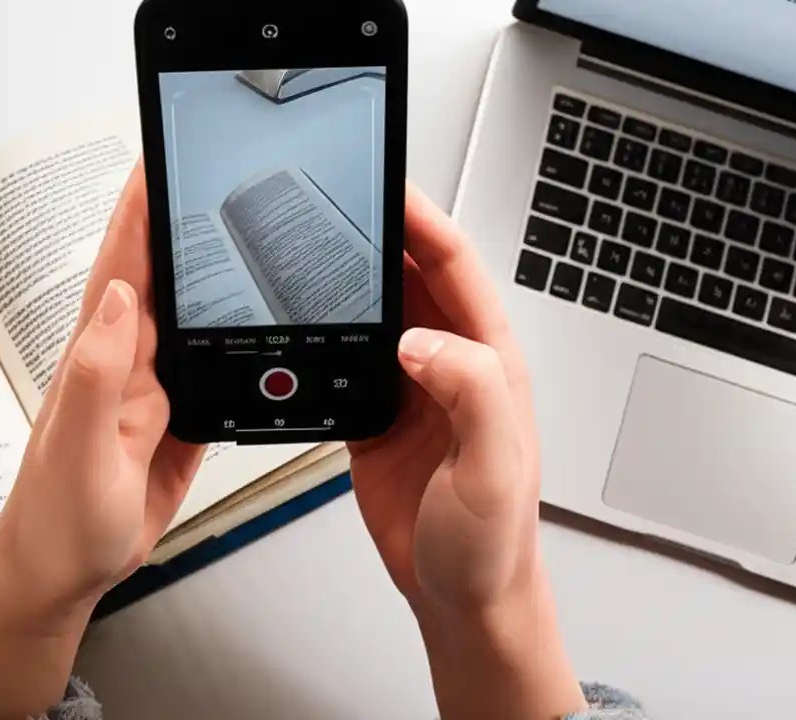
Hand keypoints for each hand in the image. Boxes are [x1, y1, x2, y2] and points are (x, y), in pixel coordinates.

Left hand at [0, 162, 205, 718]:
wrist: (64, 575)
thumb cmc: (56, 520)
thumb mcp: (76, 447)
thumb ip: (96, 373)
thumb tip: (119, 298)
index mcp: (103, 356)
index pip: (126, 264)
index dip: (142, 207)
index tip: (161, 156)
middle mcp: (128, 361)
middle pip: (164, 274)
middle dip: (183, 216)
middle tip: (212, 167)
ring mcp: (154, 389)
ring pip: (192, 313)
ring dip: (213, 267)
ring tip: (242, 220)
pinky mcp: (178, 419)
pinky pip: (213, 366)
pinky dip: (233, 333)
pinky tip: (252, 315)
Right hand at [349, 185, 583, 718]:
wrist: (461, 597)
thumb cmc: (493, 543)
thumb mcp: (495, 465)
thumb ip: (470, 391)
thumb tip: (419, 341)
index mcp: (488, 360)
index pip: (455, 266)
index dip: (422, 218)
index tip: (387, 183)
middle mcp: (451, 363)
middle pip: (411, 274)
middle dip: (378, 229)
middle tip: (335, 196)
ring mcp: (413, 386)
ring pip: (376, 308)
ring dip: (348, 275)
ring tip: (309, 240)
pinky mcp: (377, 413)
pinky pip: (347, 354)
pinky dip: (323, 330)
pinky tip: (300, 317)